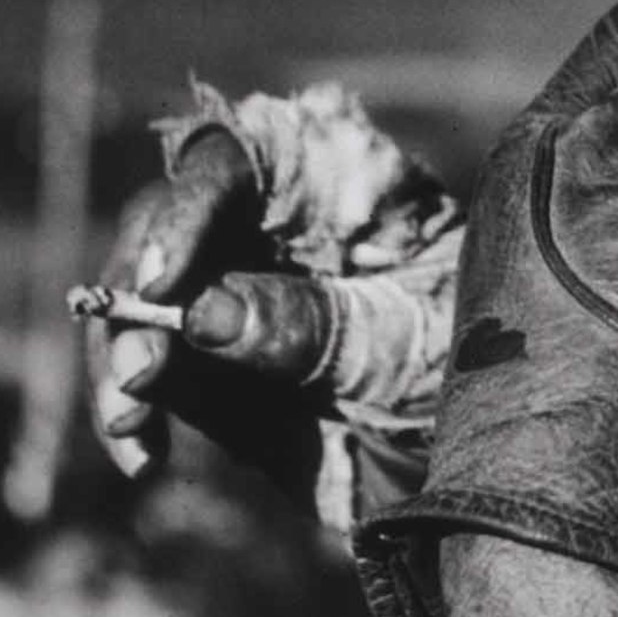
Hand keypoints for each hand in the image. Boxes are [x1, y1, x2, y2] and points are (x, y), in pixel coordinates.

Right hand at [88, 119, 458, 520]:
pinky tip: (142, 455)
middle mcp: (268, 222)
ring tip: (129, 430)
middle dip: (135, 300)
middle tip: (134, 378)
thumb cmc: (478, 351)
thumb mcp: (407, 336)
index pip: (234, 161)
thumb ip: (308, 327)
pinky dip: (136, 408)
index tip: (162, 286)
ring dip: (120, 363)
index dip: (185, 211)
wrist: (497, 433)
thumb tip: (199, 318)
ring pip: (140, 301)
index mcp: (329, 178)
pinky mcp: (216, 359)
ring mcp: (235, 288)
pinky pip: (154, 369)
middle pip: (163, 227)